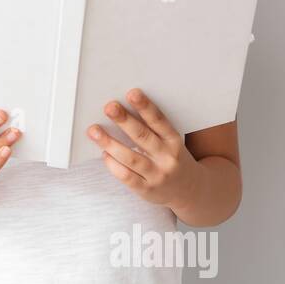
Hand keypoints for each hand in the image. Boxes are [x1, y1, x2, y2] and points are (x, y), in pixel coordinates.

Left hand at [86, 88, 201, 206]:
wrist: (190, 191)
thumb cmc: (172, 159)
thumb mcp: (170, 143)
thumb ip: (152, 130)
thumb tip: (121, 111)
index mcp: (174, 141)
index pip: (159, 121)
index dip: (145, 107)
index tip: (132, 93)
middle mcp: (167, 157)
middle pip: (143, 137)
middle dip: (124, 120)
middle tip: (109, 107)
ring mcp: (157, 175)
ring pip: (131, 157)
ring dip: (110, 143)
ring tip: (94, 130)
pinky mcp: (146, 190)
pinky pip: (127, 177)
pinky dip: (113, 165)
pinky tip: (104, 154)